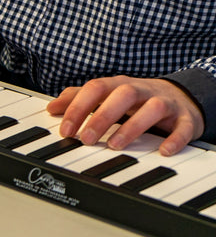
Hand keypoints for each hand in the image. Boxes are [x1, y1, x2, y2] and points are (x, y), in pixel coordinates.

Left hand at [46, 76, 203, 155]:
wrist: (179, 97)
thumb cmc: (135, 99)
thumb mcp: (106, 95)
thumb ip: (78, 99)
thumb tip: (52, 108)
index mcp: (118, 85)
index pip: (95, 88)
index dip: (78, 108)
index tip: (65, 130)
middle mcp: (141, 90)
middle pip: (122, 95)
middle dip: (102, 116)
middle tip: (85, 139)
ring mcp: (165, 102)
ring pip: (152, 108)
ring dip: (132, 127)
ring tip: (114, 145)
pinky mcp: (186, 118)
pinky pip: (183, 127)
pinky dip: (174, 139)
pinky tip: (163, 151)